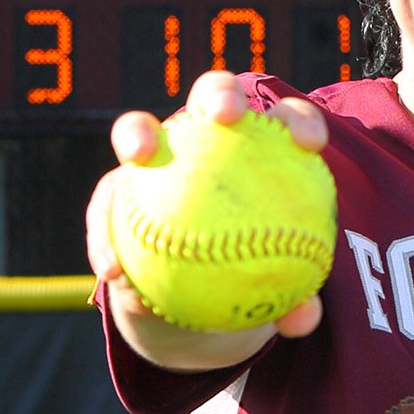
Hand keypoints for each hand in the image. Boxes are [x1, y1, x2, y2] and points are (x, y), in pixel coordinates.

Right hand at [84, 71, 329, 370]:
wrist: (192, 296)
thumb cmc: (246, 276)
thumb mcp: (270, 293)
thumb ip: (290, 300)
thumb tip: (305, 320)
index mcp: (258, 152)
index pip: (284, 123)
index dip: (298, 121)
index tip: (308, 144)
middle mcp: (203, 140)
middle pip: (213, 98)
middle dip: (220, 94)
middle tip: (227, 116)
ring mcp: (152, 158)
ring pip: (139, 130)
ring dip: (137, 133)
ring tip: (140, 155)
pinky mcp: (113, 191)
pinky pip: (104, 207)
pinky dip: (105, 233)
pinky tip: (112, 267)